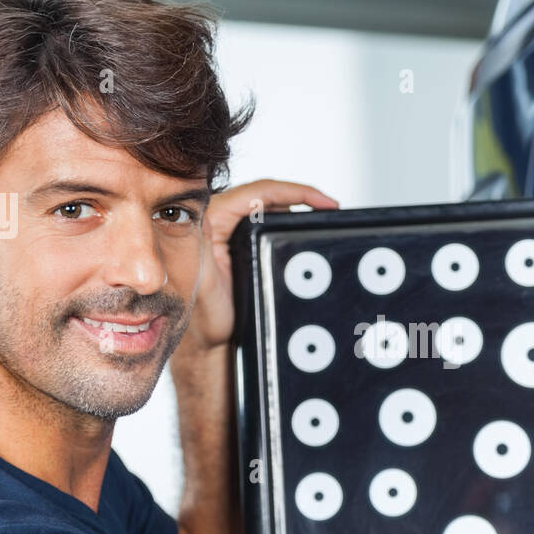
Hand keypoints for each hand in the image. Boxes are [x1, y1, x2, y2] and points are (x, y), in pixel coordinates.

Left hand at [187, 179, 338, 350]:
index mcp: (210, 221)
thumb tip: (209, 212)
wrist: (211, 342)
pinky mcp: (241, 242)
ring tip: (322, 217)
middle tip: (330, 208)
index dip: (296, 192)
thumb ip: (204, 246)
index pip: (258, 192)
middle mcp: (219, 220)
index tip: (324, 202)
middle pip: (268, 194)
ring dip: (297, 210)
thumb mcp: (205, 281)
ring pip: (271, 207)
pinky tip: (304, 230)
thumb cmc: (206, 317)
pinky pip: (269, 223)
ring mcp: (232, 231)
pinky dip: (289, 223)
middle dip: (301, 197)